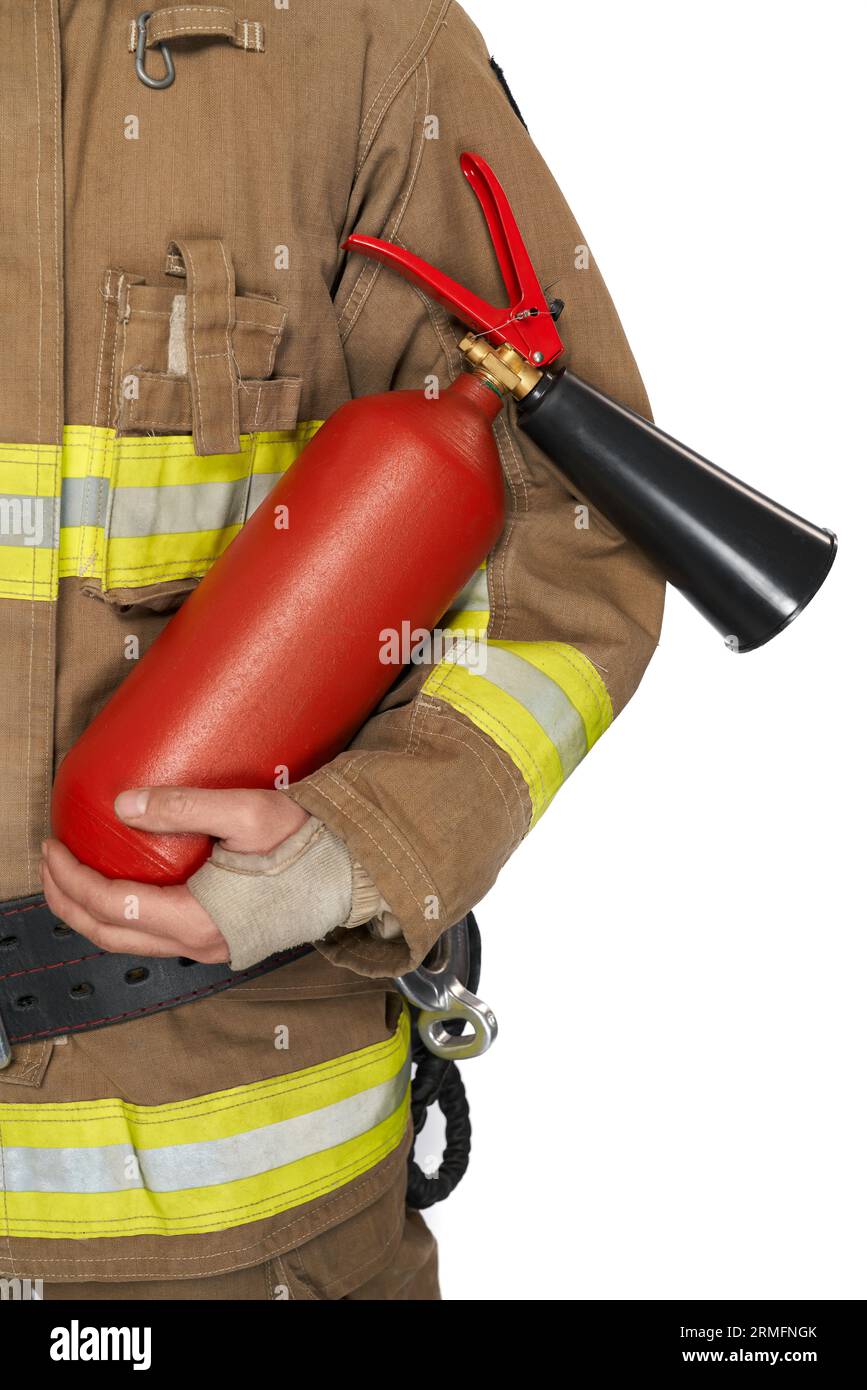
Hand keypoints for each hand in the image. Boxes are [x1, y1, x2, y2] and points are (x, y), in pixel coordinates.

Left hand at [40, 787, 309, 961]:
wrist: (355, 876)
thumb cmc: (310, 844)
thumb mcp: (247, 812)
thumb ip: (185, 806)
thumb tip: (124, 804)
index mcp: (197, 918)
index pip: (112, 905)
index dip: (72, 878)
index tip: (52, 846)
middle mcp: (197, 944)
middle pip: (108, 935)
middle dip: (66, 900)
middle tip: (48, 862)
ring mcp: (210, 948)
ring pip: (129, 943)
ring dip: (90, 913)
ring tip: (72, 876)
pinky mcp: (222, 940)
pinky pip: (154, 938)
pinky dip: (121, 917)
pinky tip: (121, 887)